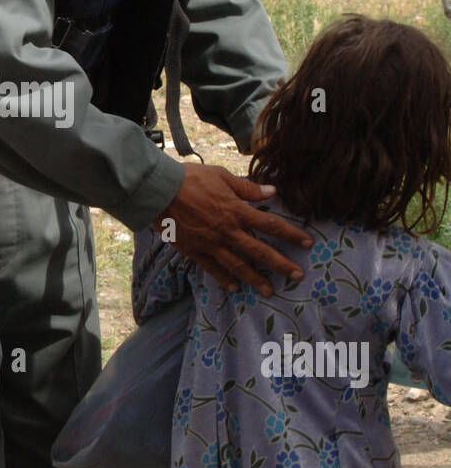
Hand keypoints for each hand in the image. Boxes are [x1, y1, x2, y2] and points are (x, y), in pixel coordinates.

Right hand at [160, 164, 312, 297]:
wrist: (160, 192)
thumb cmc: (191, 179)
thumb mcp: (221, 176)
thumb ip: (247, 188)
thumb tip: (272, 192)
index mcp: (236, 211)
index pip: (270, 225)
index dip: (291, 234)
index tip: (307, 243)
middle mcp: (228, 232)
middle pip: (260, 251)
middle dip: (281, 264)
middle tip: (298, 276)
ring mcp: (211, 244)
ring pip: (238, 266)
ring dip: (256, 280)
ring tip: (270, 291)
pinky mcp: (195, 252)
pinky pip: (213, 269)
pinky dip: (224, 279)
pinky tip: (235, 288)